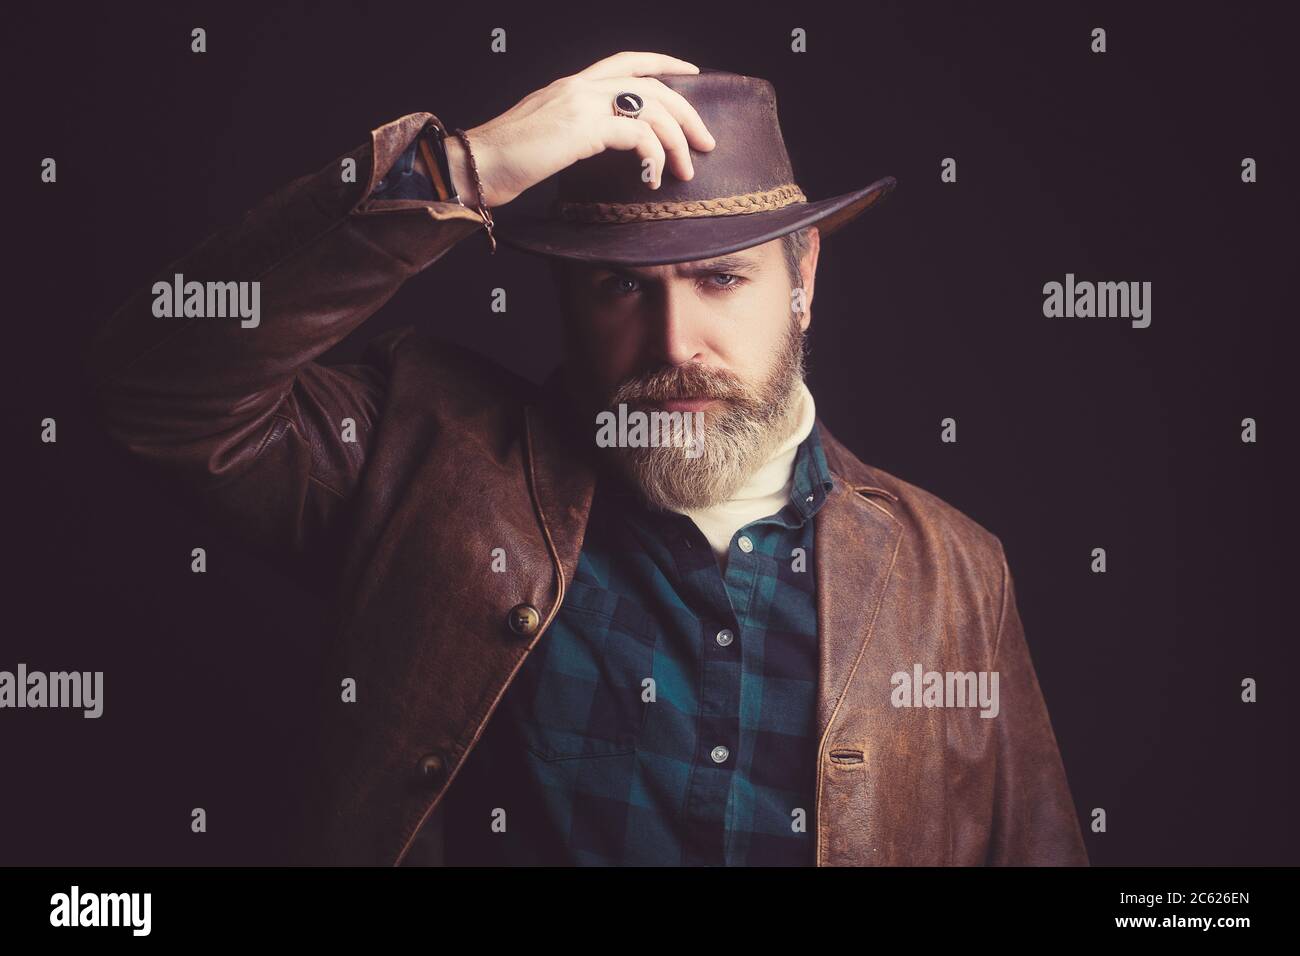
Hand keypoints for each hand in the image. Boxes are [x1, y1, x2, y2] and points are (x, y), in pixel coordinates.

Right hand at [443, 51, 716, 209]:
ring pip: (653, 108)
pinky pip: (639, 135)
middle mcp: (579, 86)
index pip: (627, 61)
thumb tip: (602, 149)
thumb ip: (574, 133)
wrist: (473, 166)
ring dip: (677, 141)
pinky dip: (655, 157)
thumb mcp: (545, 139)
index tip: (691, 74)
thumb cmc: (502, 163)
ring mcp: (582, 102)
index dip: (664, 63)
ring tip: (685, 170)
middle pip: (652, 85)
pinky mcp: (584, 127)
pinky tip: (653, 177)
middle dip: (686, 114)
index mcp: (570, 85)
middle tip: (705, 143)